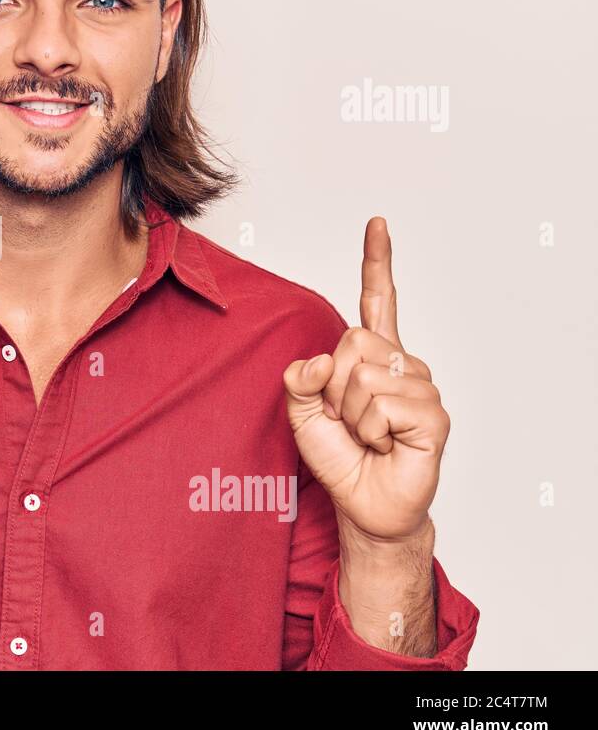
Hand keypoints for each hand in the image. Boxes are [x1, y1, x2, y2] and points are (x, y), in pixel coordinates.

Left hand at [282, 218, 448, 541]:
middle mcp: (402, 364)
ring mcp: (422, 389)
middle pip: (352, 341)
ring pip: (364, 377)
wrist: (363, 505)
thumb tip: (317, 362)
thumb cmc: (339, 457)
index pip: (377, 300)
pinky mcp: (433, 418)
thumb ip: (297, 381)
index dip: (377, 262)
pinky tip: (384, 446)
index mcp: (373, 356)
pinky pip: (383, 406)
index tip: (377, 223)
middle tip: (346, 419)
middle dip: (333, 387)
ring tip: (366, 436)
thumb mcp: (301, 415)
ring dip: (350, 415)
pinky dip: (370, 431)